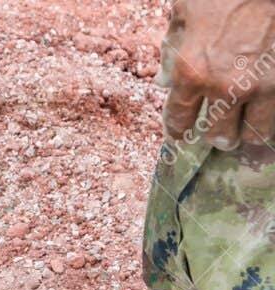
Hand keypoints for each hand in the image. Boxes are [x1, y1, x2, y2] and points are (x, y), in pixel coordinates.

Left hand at [164, 0, 274, 147]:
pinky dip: (270, 115)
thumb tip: (162, 82)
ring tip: (246, 127)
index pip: (179, 121)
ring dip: (249, 132)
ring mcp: (263, 84)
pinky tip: (265, 111)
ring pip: (257, 132)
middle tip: (219, 133)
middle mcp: (227, 86)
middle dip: (218, 136)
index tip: (181, 133)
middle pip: (220, 135)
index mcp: (193, 73)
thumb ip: (171, 53)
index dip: (178, 130)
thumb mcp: (184, 16)